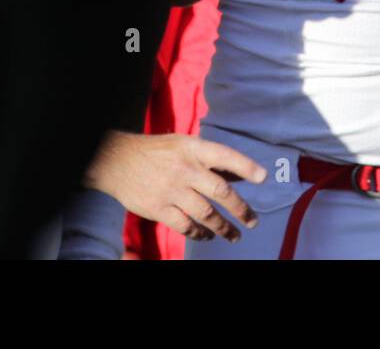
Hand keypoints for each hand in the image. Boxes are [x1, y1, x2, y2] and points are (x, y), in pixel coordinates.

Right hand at [86, 132, 266, 241]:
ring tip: (234, 235)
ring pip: (205, 213)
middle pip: (220, 191)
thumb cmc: (157, 152)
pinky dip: (199, 233)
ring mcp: (171, 190)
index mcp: (193, 148)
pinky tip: (207, 236)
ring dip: (223, 227)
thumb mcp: (182, 144)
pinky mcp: (158, 208)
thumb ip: (207, 158)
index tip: (263, 177)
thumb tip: (237, 175)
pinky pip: (185, 225)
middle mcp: (185, 168)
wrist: (116, 161)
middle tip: (252, 221)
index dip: (245, 166)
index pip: (225, 156)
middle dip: (240, 208)